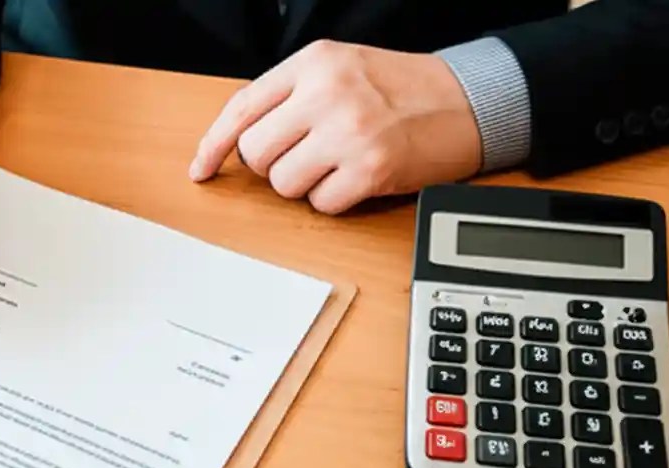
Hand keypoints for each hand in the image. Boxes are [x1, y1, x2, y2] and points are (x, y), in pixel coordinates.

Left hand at [189, 40, 481, 213]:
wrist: (468, 100)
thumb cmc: (400, 88)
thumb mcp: (340, 68)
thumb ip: (289, 94)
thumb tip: (235, 140)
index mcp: (314, 62)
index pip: (241, 108)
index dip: (214, 145)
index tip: (201, 168)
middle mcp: (328, 93)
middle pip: (256, 153)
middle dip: (273, 164)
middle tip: (305, 154)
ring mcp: (349, 132)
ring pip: (283, 183)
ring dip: (303, 184)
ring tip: (335, 162)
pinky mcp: (371, 169)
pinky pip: (320, 204)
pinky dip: (334, 199)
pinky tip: (356, 177)